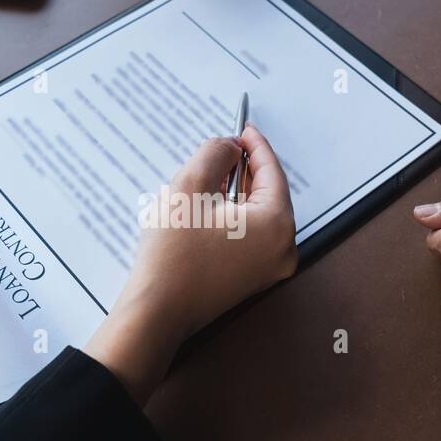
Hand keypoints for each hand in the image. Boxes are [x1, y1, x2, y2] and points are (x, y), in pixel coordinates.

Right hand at [85, 123, 296, 402]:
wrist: (157, 311)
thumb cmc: (172, 255)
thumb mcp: (190, 186)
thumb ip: (215, 154)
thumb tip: (229, 148)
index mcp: (277, 224)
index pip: (272, 172)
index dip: (256, 146)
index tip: (243, 129)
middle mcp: (284, 248)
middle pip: (269, 194)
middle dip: (246, 169)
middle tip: (224, 149)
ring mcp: (270, 269)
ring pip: (259, 215)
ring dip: (239, 192)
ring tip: (213, 174)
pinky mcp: (253, 280)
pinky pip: (251, 236)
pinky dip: (235, 216)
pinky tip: (211, 205)